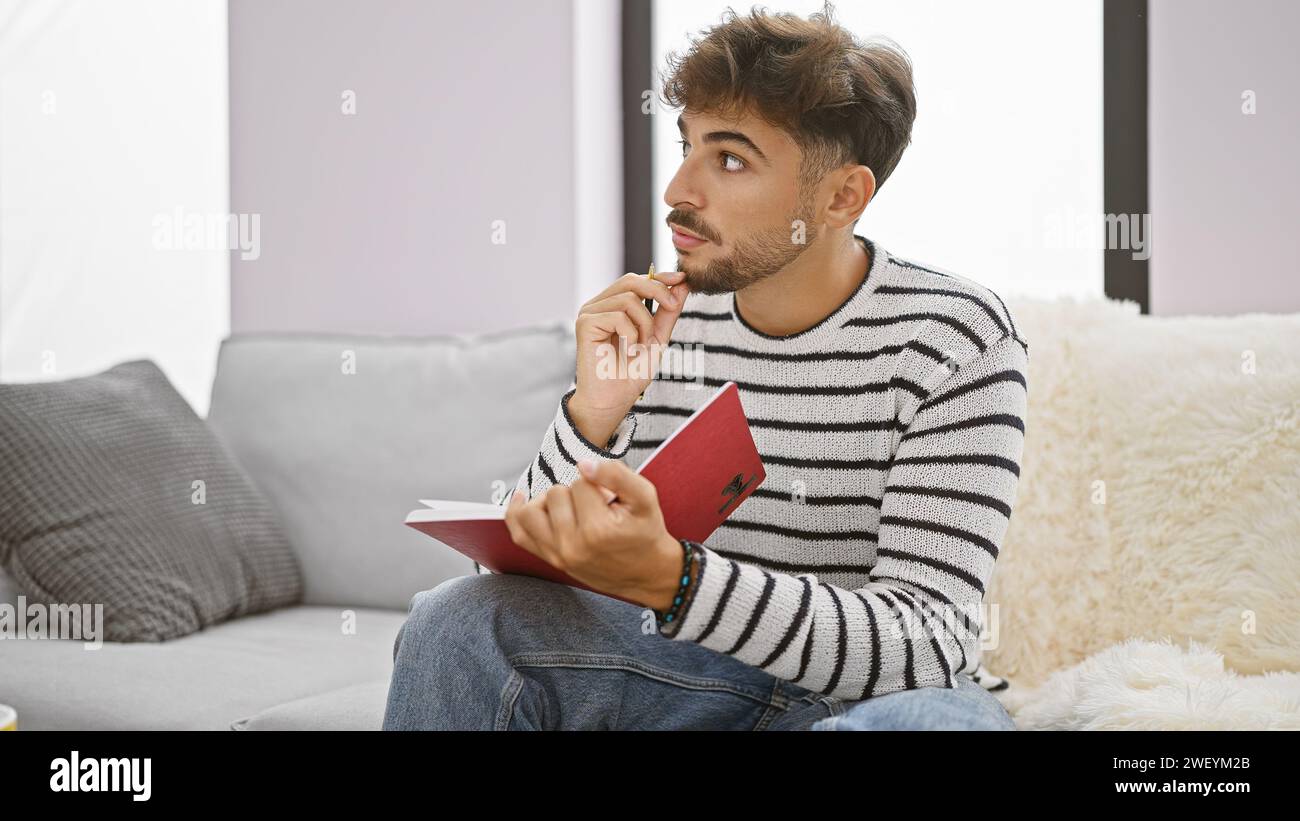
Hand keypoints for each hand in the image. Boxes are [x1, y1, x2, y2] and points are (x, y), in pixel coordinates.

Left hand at [503, 458, 682, 609]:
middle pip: (555, 494)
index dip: (596, 484)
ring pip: (531, 511)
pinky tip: (523, 499)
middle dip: (575, 492)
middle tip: (596, 505)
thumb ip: (617, 474)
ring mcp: (558, 555)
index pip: (579, 483)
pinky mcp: (551, 559)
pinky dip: (517, 513)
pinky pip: (519, 533)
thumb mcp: (645, 497)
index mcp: (597, 530)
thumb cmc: (645, 532)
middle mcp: (572, 546)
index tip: (610, 499)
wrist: (648, 572)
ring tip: (570, 505)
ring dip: (548, 502)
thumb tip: (583, 464)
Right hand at [572, 270, 691, 424]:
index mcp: (612, 305)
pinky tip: (626, 351)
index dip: (659, 277)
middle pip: (631, 280)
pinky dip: (631, 334)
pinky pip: (618, 316)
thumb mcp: (658, 337)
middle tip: (672, 306)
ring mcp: (589, 313)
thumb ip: (668, 312)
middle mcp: (598, 305)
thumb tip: (683, 284)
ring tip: (640, 346)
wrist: (613, 400)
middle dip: (657, 291)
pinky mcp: (585, 323)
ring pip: (628, 299)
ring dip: (644, 324)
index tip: (682, 278)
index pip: (636, 280)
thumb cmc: (631, 372)